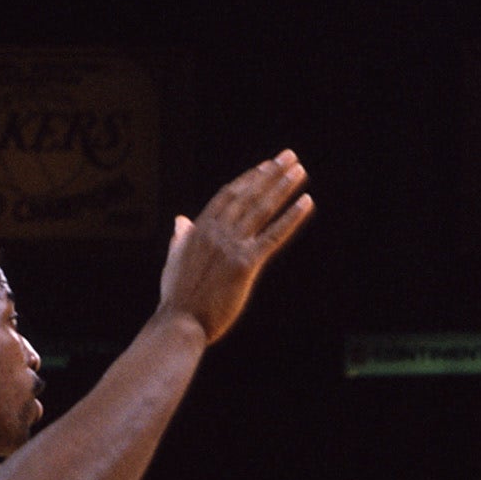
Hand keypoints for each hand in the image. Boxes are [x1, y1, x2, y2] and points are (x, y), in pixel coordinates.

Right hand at [160, 150, 313, 343]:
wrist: (179, 323)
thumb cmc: (177, 300)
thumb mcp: (174, 262)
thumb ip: (180, 239)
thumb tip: (181, 220)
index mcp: (199, 230)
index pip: (228, 196)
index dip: (249, 179)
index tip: (265, 166)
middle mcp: (216, 232)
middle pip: (248, 195)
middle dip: (270, 174)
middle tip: (289, 156)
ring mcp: (230, 246)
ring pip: (262, 209)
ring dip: (282, 187)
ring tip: (299, 170)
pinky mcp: (245, 265)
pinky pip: (273, 235)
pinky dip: (291, 217)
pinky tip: (306, 203)